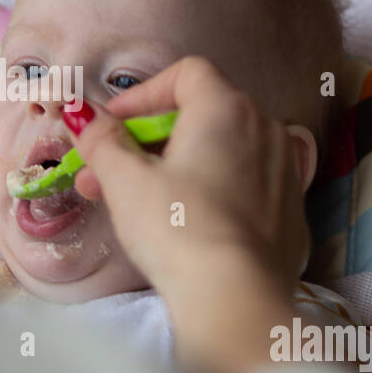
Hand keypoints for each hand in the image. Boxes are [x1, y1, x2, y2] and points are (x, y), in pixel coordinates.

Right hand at [69, 56, 310, 372]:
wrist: (236, 299)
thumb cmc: (177, 229)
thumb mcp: (125, 181)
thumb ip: (100, 139)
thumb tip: (80, 113)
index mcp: (227, 109)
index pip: (186, 73)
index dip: (143, 94)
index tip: (112, 127)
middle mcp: (267, 129)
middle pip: (201, 115)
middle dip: (148, 141)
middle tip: (107, 175)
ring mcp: (287, 171)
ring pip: (224, 153)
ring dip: (178, 167)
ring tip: (139, 204)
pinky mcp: (291, 213)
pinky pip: (245, 187)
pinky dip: (213, 193)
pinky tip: (187, 227)